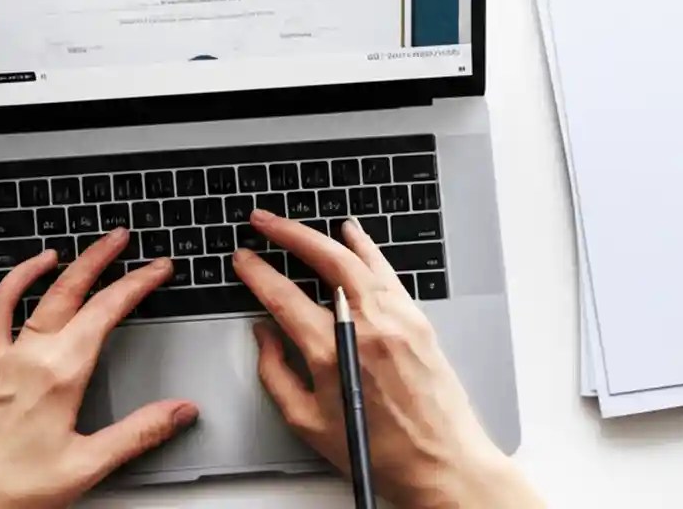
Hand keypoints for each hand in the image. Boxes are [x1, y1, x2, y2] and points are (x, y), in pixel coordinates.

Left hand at [0, 229, 197, 508]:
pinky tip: (27, 273)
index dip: (138, 283)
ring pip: (36, 293)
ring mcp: (3, 356)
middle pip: (73, 290)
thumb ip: (140, 432)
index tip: (159, 269)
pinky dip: (13, 283)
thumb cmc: (16, 488)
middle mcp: (31, 356)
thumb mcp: (89, 463)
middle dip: (104, 258)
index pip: (108, 311)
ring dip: (63, 264)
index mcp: (62, 374)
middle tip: (124, 238)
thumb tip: (180, 410)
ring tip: (82, 247)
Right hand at [234, 211, 542, 508]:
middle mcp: (367, 327)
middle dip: (288, 234)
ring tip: (299, 224)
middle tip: (263, 222)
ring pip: (358, 259)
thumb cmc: (376, 452)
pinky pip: (387, 272)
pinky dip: (367, 249)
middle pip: (324, 260)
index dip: (257, 272)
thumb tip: (262, 335)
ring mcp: (397, 319)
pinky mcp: (418, 320)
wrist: (439, 461)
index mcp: (332, 353)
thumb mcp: (307, 422)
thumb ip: (275, 373)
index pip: (283, 297)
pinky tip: (353, 237)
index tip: (243, 258)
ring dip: (325, 236)